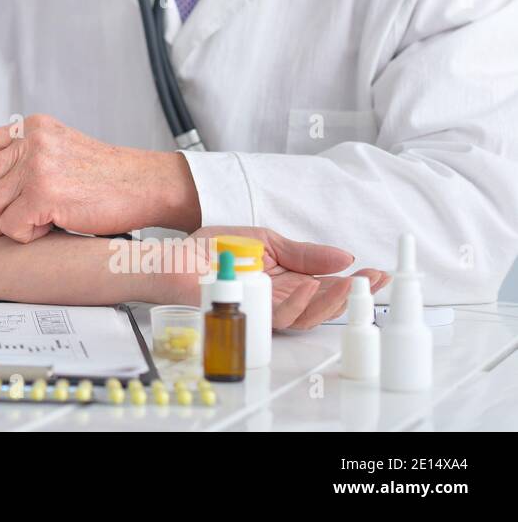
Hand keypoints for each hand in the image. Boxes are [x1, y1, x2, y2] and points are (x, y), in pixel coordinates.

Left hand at [0, 114, 197, 240]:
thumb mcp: (59, 151)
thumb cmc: (106, 178)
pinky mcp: (47, 193)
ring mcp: (38, 166)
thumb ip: (22, 159)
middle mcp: (31, 141)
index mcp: (31, 128)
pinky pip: (12, 226)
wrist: (147, 185)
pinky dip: (24, 235)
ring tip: (25, 226)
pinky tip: (46, 228)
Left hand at [171, 226, 390, 329]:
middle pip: (324, 306)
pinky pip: (279, 315)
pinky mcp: (251, 314)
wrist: (176, 258)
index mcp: (288, 282)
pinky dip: (298, 302)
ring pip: (307, 316)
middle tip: (374, 281)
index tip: (380, 272)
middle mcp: (281, 299)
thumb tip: (344, 257)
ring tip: (348, 283)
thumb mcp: (267, 241)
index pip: (328, 286)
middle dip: (353, 295)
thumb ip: (304, 252)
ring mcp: (267, 309)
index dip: (356, 282)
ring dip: (330, 300)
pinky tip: (309, 286)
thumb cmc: (214, 250)